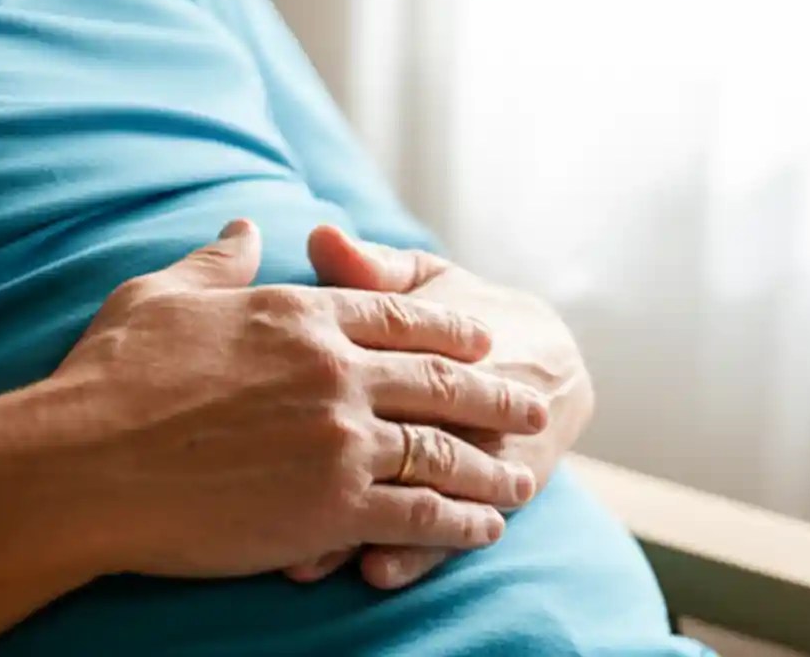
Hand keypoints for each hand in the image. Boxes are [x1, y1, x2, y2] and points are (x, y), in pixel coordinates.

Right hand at [51, 219, 546, 579]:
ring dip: (490, 466)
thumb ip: (219, 261)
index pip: (399, 312)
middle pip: (438, 380)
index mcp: (302, 314)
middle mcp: (336, 370)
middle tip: (533, 404)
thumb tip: (247, 226)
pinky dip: (459, 522)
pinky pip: (419, 513)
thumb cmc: (111, 376)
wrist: (82, 464)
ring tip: (522, 478)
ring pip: (442, 450)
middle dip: (494, 394)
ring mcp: (340, 438)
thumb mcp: (163, 294)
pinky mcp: (331, 505)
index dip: (449, 326)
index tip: (482, 339)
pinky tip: (484, 527)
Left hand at [286, 226, 593, 588]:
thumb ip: (372, 267)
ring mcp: (484, 450)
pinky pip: (455, 526)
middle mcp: (462, 398)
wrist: (555, 352)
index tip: (254, 419)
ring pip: (425, 491)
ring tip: (306, 560)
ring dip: (365, 526)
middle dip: (333, 472)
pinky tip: (376, 572)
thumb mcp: (425, 280)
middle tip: (258, 504)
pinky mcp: (501, 490)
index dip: (319, 389)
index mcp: (432, 341)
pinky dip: (418, 552)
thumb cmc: (460, 313)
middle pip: (398, 435)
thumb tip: (320, 237)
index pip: (379, 364)